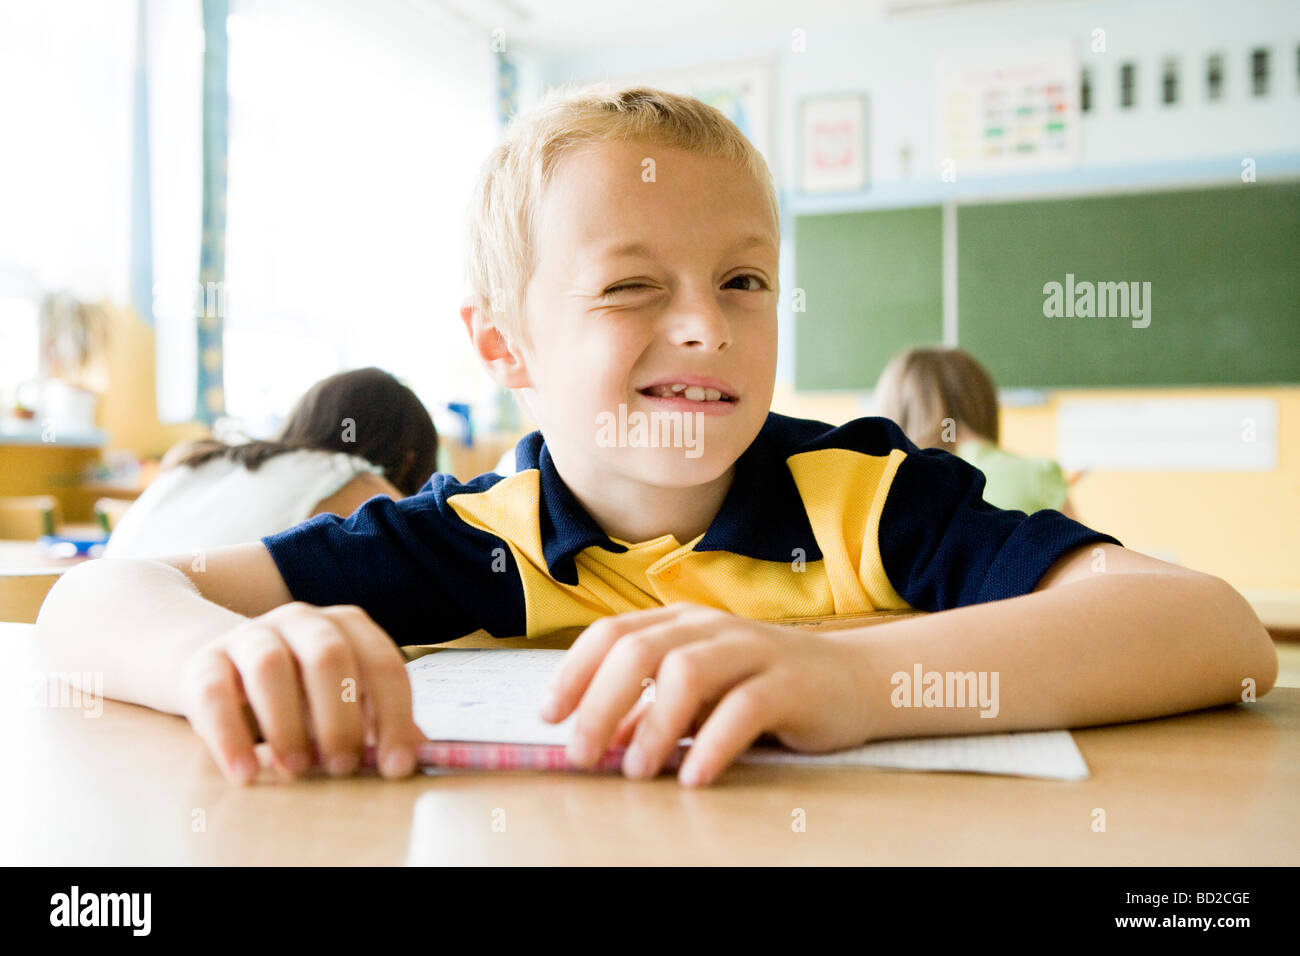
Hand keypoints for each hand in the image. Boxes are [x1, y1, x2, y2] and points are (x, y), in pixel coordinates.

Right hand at [177, 602, 426, 783]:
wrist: (215, 664)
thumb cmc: (296, 691)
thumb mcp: (340, 700)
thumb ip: (378, 723)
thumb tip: (416, 757)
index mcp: (346, 626)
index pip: (382, 664)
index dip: (395, 716)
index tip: (396, 766)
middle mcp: (301, 620)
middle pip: (329, 657)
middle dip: (341, 718)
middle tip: (343, 767)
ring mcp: (249, 635)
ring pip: (270, 667)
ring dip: (288, 724)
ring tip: (298, 770)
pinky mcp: (202, 662)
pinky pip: (213, 694)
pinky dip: (230, 737)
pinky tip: (246, 773)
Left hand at [540, 603, 875, 785]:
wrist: (856, 680)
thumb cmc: (765, 688)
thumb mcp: (699, 696)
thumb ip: (649, 710)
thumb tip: (597, 737)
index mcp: (680, 622)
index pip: (612, 633)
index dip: (574, 673)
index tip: (549, 716)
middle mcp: (711, 627)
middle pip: (638, 650)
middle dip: (600, 703)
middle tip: (582, 753)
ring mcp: (752, 649)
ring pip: (686, 671)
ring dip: (652, 725)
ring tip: (636, 771)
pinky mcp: (790, 682)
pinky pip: (743, 708)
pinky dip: (711, 743)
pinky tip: (693, 776)